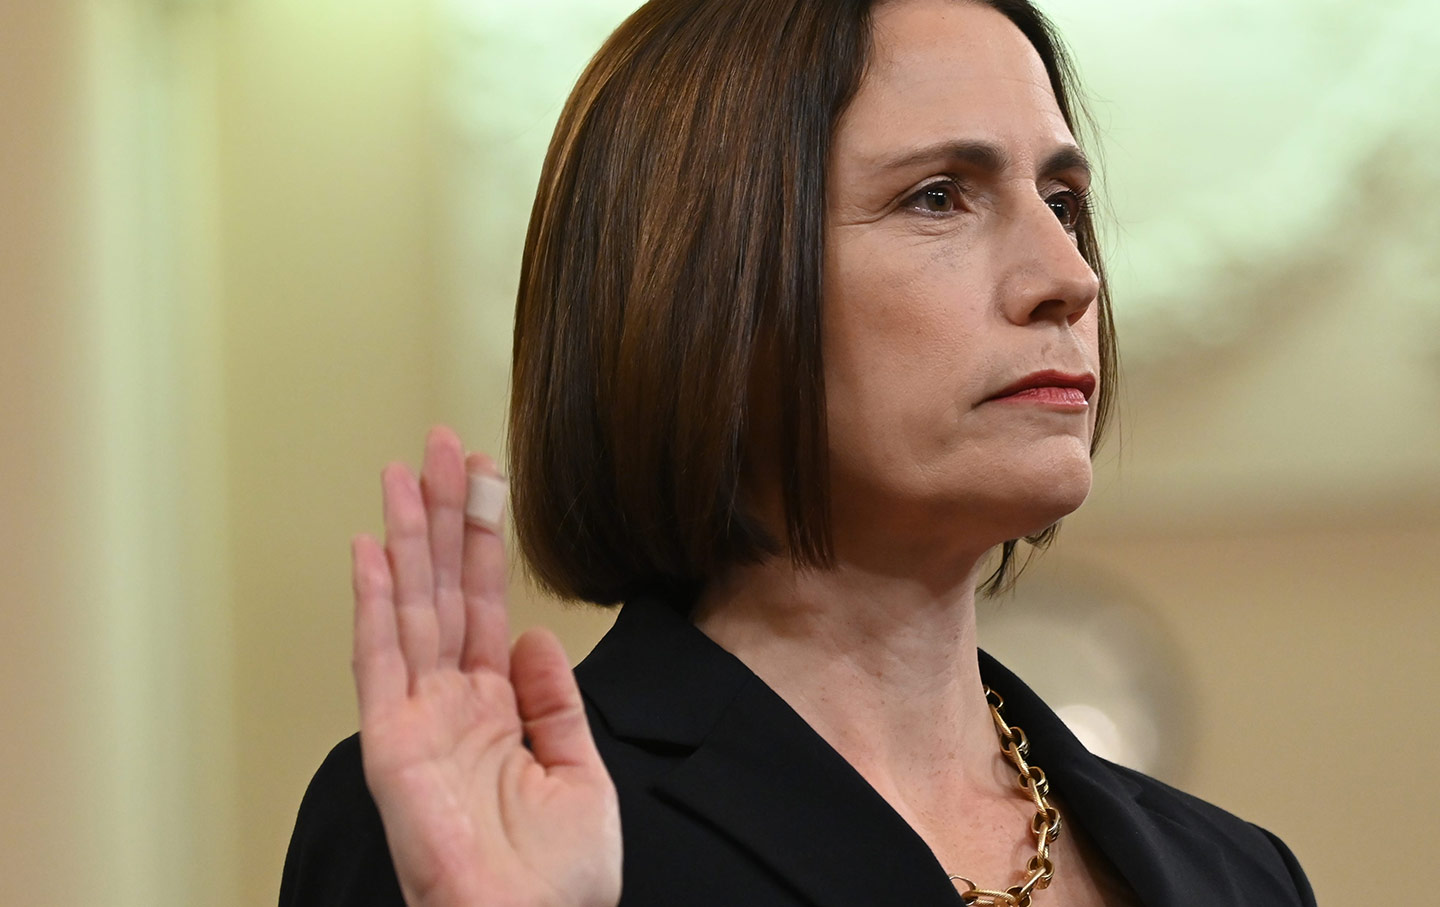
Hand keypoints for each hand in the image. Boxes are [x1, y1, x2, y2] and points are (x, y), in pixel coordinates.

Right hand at [350, 426, 621, 906]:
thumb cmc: (555, 882)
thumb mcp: (579, 774)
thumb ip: (554, 701)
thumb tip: (539, 635)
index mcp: (498, 709)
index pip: (488, 604)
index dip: (486, 540)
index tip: (484, 479)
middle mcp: (453, 703)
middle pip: (447, 589)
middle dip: (444, 516)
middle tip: (439, 446)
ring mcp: (418, 717)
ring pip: (412, 607)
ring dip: (408, 539)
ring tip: (405, 472)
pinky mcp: (391, 741)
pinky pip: (379, 658)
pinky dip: (372, 603)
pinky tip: (371, 548)